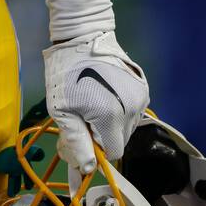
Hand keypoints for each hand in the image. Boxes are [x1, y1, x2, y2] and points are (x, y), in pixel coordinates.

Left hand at [43, 30, 149, 173]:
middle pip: (119, 140)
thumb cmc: (66, 71)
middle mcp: (132, 109)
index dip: (95, 149)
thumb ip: (76, 141)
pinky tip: (104, 95)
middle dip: (101, 136)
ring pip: (126, 127)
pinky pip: (131, 111)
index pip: (111, 152)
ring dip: (110, 124)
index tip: (80, 135)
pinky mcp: (143, 88)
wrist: (83, 35)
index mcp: (112, 116)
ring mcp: (140, 98)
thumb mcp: (61, 109)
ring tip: (92, 103)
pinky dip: (118, 110)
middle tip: (82, 117)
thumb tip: (85, 169)